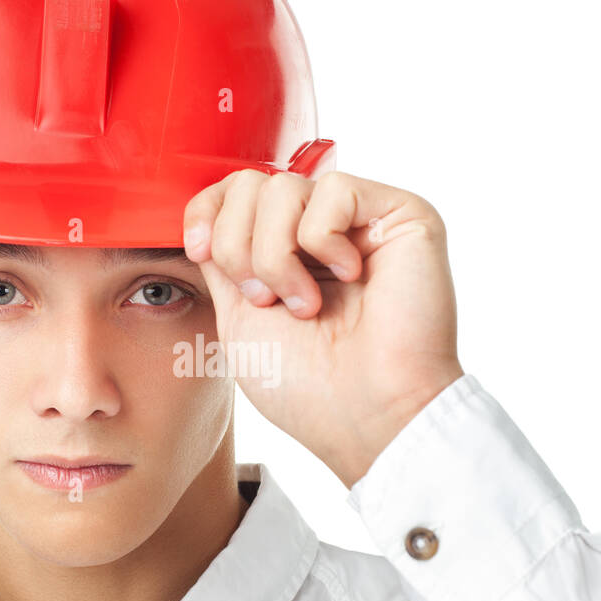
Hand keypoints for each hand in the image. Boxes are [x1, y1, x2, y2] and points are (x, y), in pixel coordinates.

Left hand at [182, 169, 464, 488]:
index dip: (207, 210)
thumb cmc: (310, 386)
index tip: (198, 251)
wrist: (367, 417)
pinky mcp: (402, 213)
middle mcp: (326, 229)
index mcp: (289, 251)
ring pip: (284, 186)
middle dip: (239, 244)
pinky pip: (334, 189)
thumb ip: (223, 258)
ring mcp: (363, 219)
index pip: (236, 191)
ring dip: (277, 254)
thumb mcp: (239, 316)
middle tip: (267, 300)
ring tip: (307, 304)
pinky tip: (350, 278)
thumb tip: (207, 213)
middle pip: (251, 184)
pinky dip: (323, 241)